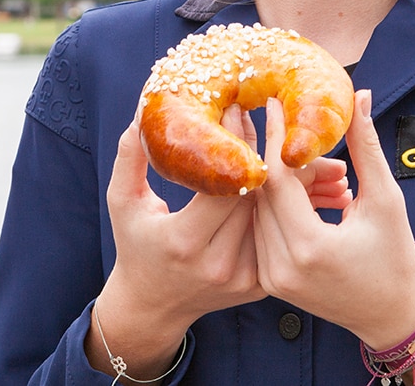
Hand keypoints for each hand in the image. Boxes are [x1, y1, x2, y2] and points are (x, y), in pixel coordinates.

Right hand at [90, 105, 264, 375]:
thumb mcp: (123, 203)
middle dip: (261, 152)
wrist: (153, 306)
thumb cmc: (135, 245)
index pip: (222, 185)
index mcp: (184, 242)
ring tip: (284, 137)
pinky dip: (285, 205)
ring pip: (274, 214)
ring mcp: (242, 277)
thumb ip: (129, 158)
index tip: (237, 109)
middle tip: (265, 116)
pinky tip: (291, 176)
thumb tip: (141, 113)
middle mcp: (217, 264)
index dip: (233, 144)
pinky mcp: (259, 285)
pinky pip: (279, 234)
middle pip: (255, 197)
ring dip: (281, 176)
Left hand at [252, 90, 414, 350]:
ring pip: (262, 209)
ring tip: (321, 173)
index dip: (277, 138)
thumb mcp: (385, 199)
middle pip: (265, 192)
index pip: (278, 180)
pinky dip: (283, 206)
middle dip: (285, 159)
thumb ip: (365, 146)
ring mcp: (272, 277)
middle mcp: (282, 265)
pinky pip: (265, 228)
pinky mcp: (270, 280)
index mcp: (310, 247)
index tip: (274, 105)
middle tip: (303, 135)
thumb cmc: (394, 256)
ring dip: (285, 183)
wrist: (391, 314)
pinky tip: (313, 195)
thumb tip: (359, 96)